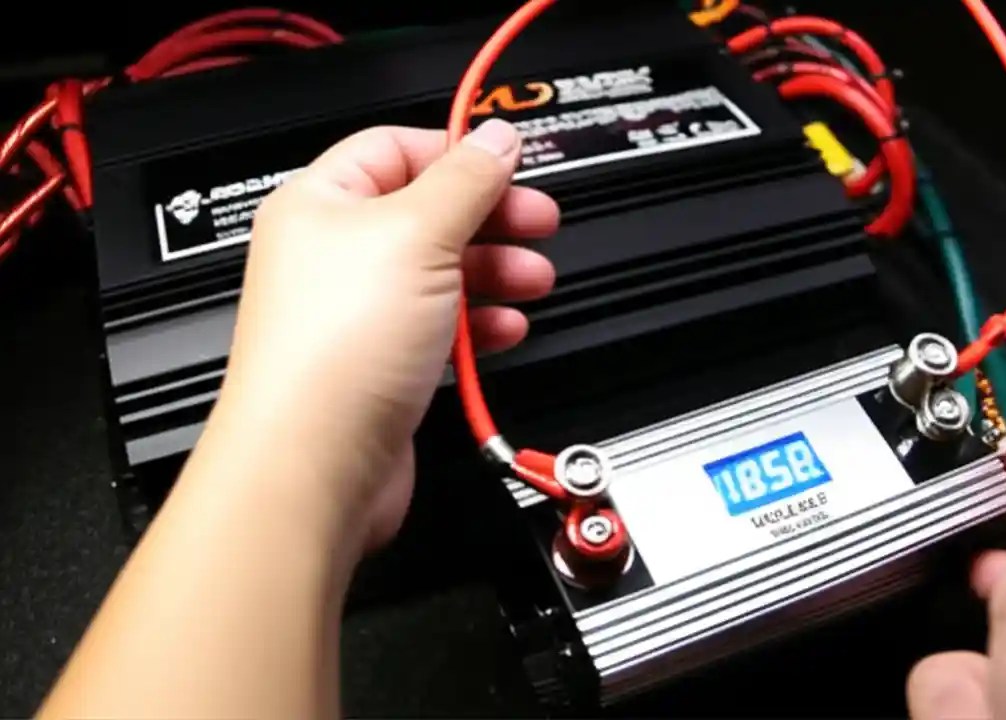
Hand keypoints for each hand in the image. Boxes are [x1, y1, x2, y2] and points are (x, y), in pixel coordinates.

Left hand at [212, 120, 556, 551]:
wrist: (315, 462)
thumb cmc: (334, 350)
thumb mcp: (418, 234)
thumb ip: (466, 180)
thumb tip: (496, 138)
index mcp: (321, 203)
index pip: (397, 148)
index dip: (459, 153)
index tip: (512, 163)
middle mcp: (334, 256)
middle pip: (428, 213)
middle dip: (491, 219)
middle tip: (539, 222)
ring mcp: (358, 314)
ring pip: (440, 274)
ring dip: (494, 273)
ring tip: (532, 279)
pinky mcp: (381, 365)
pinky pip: (440, 329)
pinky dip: (478, 325)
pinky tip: (503, 328)